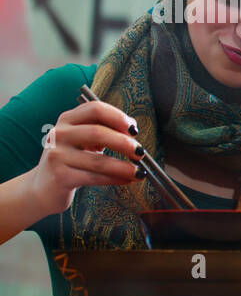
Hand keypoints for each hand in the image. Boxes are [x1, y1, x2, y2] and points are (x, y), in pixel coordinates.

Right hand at [27, 100, 142, 217]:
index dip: (118, 117)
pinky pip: (94, 178)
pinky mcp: (60, 176)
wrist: (43, 186)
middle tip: (141, 152)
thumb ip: (103, 130)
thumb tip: (131, 132)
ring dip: (124, 167)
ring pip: (98, 161)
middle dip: (124, 143)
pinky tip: (128, 180)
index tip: (134, 130)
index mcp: (67, 119)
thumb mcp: (82, 139)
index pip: (95, 109)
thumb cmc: (71, 159)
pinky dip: (115, 179)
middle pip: (98, 133)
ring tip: (140, 172)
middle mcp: (59, 134)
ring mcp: (57, 155)